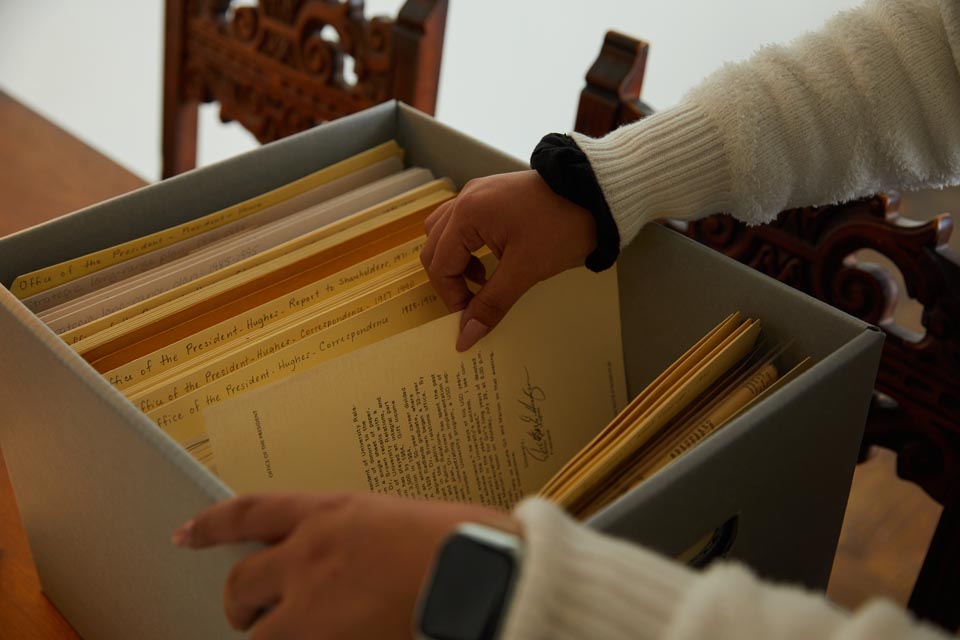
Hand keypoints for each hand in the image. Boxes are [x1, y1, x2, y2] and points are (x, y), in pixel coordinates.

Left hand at [172, 492, 519, 639]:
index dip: (213, 524)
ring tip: (291, 637)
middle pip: (242, 583)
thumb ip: (370, 537)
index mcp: (332, 514)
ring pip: (261, 633)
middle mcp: (310, 557)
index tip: (188, 533)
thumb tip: (367, 557)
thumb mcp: (407, 522)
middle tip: (246, 613)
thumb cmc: (464, 543)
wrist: (481, 576)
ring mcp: (314, 607)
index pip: (252, 513)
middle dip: (239, 604)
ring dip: (269, 636)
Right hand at [420, 170, 596, 350]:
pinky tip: (492, 260)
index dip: (452, 297)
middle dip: (451, 281)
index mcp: (467, 214)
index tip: (472, 318)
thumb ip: (491, 304)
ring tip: (485, 280)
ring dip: (457, 263)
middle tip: (475, 303)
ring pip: (445, 234)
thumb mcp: (525, 271)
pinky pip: (464, 224)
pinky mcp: (492, 196)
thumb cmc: (560, 229)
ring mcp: (478, 194)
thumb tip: (465, 337)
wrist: (596, 194)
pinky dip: (468, 247)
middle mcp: (465, 199)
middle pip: (434, 248)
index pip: (440, 264)